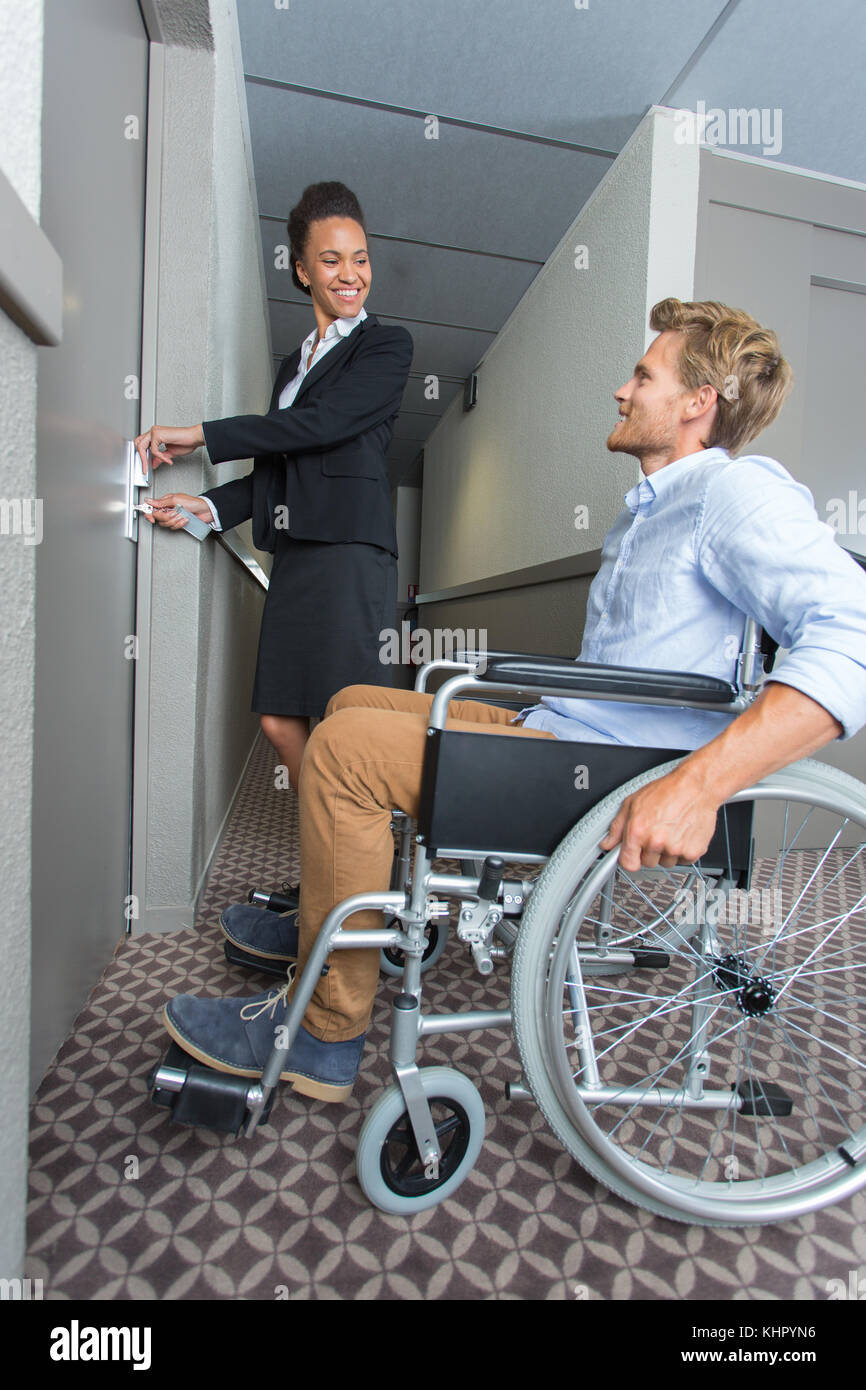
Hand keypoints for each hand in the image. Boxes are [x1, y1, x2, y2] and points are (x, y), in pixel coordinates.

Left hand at [134, 423, 204, 474]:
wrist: (194, 438)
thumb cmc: (186, 442)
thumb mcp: (170, 453)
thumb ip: (160, 458)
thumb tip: (153, 464)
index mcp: (156, 433)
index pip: (142, 443)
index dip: (142, 454)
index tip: (144, 465)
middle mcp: (154, 431)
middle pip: (138, 444)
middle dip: (140, 457)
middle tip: (144, 468)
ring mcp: (155, 431)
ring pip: (142, 446)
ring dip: (144, 459)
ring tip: (148, 467)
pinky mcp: (158, 434)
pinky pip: (154, 450)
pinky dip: (160, 457)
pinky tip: (167, 460)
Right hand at [143, 494, 214, 529]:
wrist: (204, 510)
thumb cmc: (193, 502)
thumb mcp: (175, 499)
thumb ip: (160, 502)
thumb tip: (148, 501)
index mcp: (165, 502)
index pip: (152, 508)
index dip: (149, 513)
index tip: (151, 517)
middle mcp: (167, 509)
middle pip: (158, 517)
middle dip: (166, 516)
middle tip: (174, 513)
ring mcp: (173, 517)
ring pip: (166, 524)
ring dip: (175, 520)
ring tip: (182, 515)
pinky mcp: (178, 523)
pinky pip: (173, 527)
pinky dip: (180, 524)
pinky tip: (185, 519)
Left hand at [599, 764, 719, 871]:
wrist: (696, 786)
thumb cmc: (667, 791)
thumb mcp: (633, 802)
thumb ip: (617, 827)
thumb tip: (608, 843)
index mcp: (638, 831)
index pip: (628, 864)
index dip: (630, 859)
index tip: (633, 854)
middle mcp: (656, 842)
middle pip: (648, 863)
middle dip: (650, 851)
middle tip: (657, 832)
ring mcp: (676, 848)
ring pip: (666, 862)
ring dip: (667, 852)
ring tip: (671, 830)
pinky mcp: (693, 851)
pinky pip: (684, 860)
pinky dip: (684, 850)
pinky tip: (683, 833)